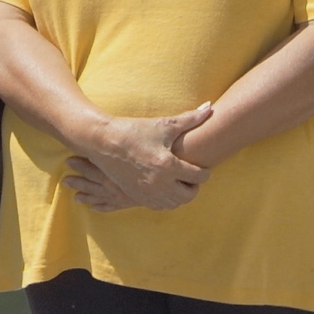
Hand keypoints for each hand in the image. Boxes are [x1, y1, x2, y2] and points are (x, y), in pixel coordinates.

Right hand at [75, 103, 213, 211]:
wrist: (104, 142)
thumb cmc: (134, 131)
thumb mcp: (163, 125)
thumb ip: (190, 118)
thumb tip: (210, 107)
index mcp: (167, 165)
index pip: (198, 177)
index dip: (205, 173)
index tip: (203, 169)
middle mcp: (159, 182)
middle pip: (189, 195)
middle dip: (195, 187)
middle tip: (193, 179)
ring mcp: (147, 192)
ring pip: (175, 204)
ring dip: (181, 196)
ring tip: (180, 184)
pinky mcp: (137, 196)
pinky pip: (159, 206)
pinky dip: (167, 201)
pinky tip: (166, 189)